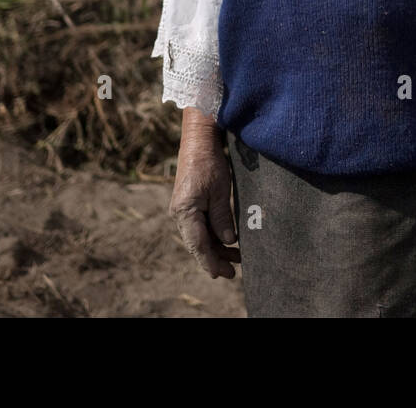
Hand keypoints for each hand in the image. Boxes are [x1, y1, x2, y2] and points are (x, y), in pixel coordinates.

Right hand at [169, 111, 239, 278]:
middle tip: (233, 272)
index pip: (198, 245)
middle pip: (198, 244)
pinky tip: (227, 240)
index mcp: (185, 212)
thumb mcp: (219, 190)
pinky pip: (199, 226)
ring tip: (236, 258)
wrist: (198, 140)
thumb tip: (228, 241)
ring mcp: (182, 209)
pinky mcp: (188, 203)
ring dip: (216, 247)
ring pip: (199, 236)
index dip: (211, 262)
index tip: (221, 275)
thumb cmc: (209, 163)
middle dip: (215, 258)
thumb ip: (222, 217)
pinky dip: (213, 235)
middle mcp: (180, 214)